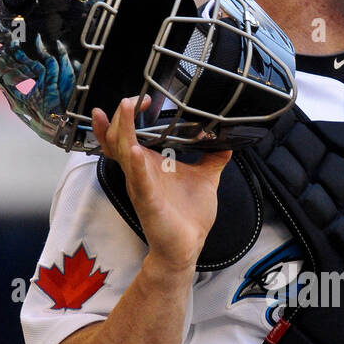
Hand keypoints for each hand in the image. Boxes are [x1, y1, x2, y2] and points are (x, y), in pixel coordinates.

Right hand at [92, 99, 230, 272]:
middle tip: (128, 98)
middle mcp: (139, 172)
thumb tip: (227, 139)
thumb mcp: (206, 178)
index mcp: (149, 164)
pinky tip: (135, 151)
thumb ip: (214, 157)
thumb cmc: (189, 216)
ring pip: (122, 153)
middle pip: (117, 139)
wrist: (188, 246)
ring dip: (123, 130)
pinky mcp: (149, 201)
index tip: (137, 98)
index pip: (126, 136)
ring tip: (125, 108)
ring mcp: (141, 185)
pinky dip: (136, 165)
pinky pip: (139, 180)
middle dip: (119, 117)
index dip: (125, 116)